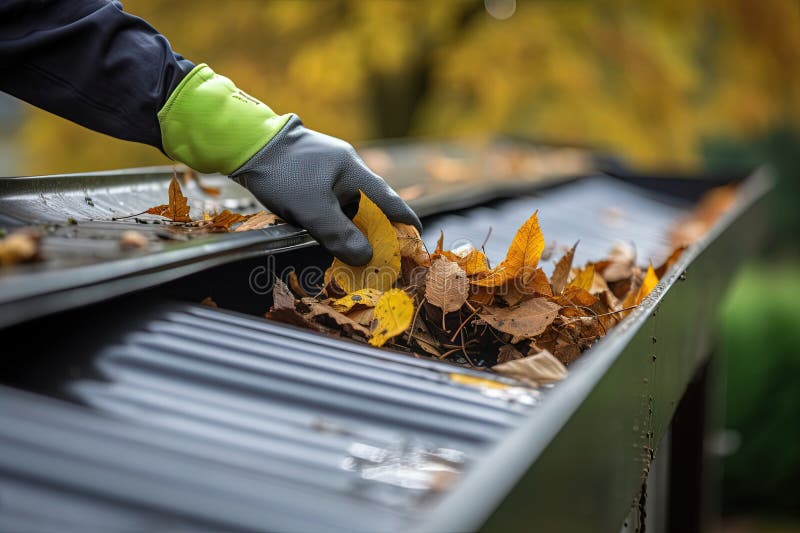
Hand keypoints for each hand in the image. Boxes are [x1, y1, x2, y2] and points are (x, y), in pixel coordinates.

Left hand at [231, 115, 420, 264]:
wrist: (247, 142)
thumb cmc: (282, 173)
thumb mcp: (312, 210)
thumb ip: (340, 235)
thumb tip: (366, 257)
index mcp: (354, 172)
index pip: (389, 201)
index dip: (405, 221)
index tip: (416, 237)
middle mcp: (347, 167)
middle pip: (371, 204)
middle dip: (378, 228)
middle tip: (383, 252)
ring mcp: (329, 167)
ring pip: (350, 202)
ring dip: (354, 223)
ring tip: (355, 247)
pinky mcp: (312, 169)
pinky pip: (333, 198)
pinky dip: (337, 216)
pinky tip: (328, 228)